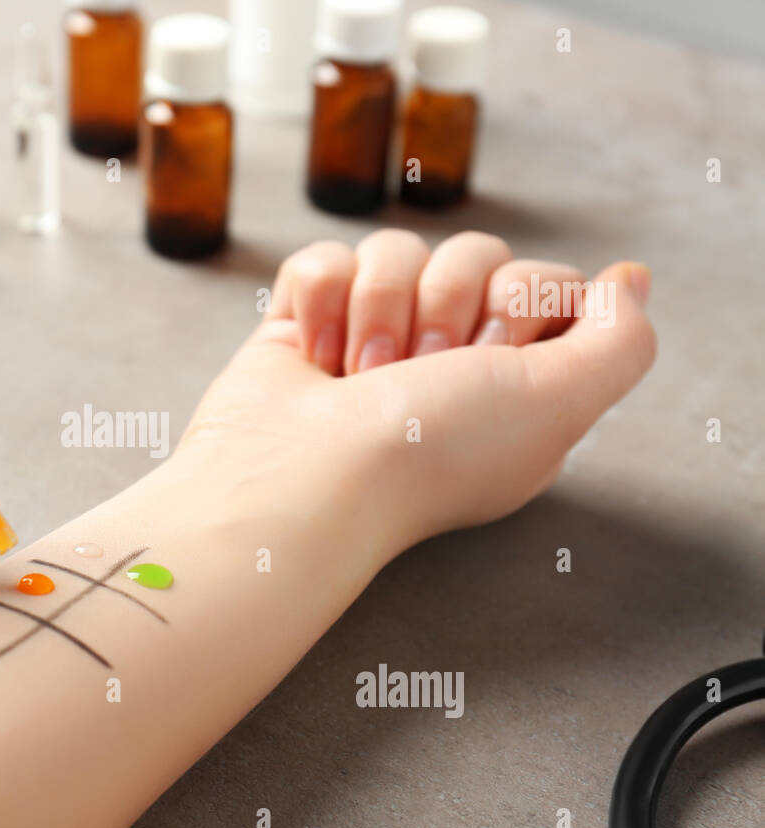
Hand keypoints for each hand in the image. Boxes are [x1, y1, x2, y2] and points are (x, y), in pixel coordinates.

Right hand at [175, 229, 655, 566]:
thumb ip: (621, 340)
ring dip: (377, 308)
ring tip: (356, 376)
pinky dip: (318, 300)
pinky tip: (313, 356)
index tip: (491, 357)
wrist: (300, 477)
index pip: (542, 282)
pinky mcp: (305, 324)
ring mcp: (370, 338)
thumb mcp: (558, 403)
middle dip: (444, 305)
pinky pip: (324, 257)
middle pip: (474, 254)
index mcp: (511, 386)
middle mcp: (444, 361)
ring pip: (396, 249)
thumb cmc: (424, 452)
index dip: (519, 301)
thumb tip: (627, 278)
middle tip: (418, 371)